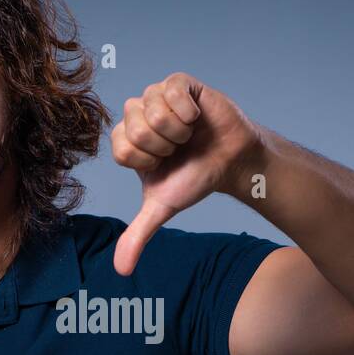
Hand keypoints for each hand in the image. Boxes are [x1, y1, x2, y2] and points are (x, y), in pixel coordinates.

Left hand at [110, 72, 263, 275]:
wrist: (232, 163)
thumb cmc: (196, 179)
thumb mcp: (163, 207)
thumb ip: (138, 234)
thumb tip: (121, 270)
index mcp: (127, 141)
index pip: (121, 147)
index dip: (147, 160)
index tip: (165, 164)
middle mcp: (137, 115)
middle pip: (135, 127)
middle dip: (163, 145)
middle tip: (179, 149)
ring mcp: (156, 96)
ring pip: (153, 110)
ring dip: (177, 131)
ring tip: (188, 135)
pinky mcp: (178, 83)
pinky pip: (171, 90)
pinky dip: (187, 111)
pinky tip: (196, 118)